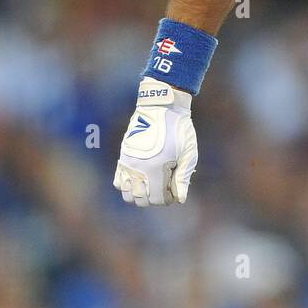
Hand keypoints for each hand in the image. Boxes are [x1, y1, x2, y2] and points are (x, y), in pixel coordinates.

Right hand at [113, 77, 197, 205]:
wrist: (162, 108)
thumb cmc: (179, 130)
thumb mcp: (188, 154)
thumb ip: (182, 178)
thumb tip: (180, 199)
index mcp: (155, 169)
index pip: (156, 199)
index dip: (167, 199)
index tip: (175, 191)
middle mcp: (138, 169)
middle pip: (140, 200)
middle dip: (154, 198)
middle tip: (165, 187)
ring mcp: (127, 163)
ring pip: (126, 194)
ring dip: (139, 194)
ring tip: (153, 184)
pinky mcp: (123, 157)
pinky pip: (118, 181)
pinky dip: (128, 185)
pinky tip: (142, 178)